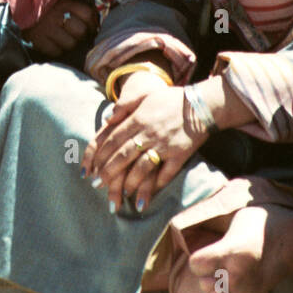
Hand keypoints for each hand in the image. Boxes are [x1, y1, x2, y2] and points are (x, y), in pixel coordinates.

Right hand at [25, 0, 96, 56]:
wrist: (17, 14)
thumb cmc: (44, 12)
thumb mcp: (59, 4)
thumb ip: (75, 11)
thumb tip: (95, 24)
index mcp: (64, 4)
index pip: (88, 14)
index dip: (93, 25)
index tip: (92, 29)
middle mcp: (56, 16)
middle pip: (81, 31)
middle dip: (81, 36)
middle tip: (77, 36)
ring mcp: (47, 29)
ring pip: (70, 44)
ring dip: (69, 44)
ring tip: (63, 40)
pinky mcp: (38, 41)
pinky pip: (57, 52)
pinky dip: (57, 50)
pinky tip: (53, 44)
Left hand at [82, 72, 203, 212]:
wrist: (202, 104)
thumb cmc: (171, 100)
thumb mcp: (145, 96)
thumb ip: (124, 105)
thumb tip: (107, 118)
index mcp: (138, 119)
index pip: (112, 139)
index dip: (99, 155)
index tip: (90, 168)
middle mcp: (149, 133)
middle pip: (123, 155)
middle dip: (108, 172)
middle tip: (97, 185)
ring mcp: (164, 145)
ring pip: (142, 167)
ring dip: (130, 182)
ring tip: (121, 195)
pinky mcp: (180, 154)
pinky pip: (167, 172)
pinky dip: (157, 185)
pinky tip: (148, 196)